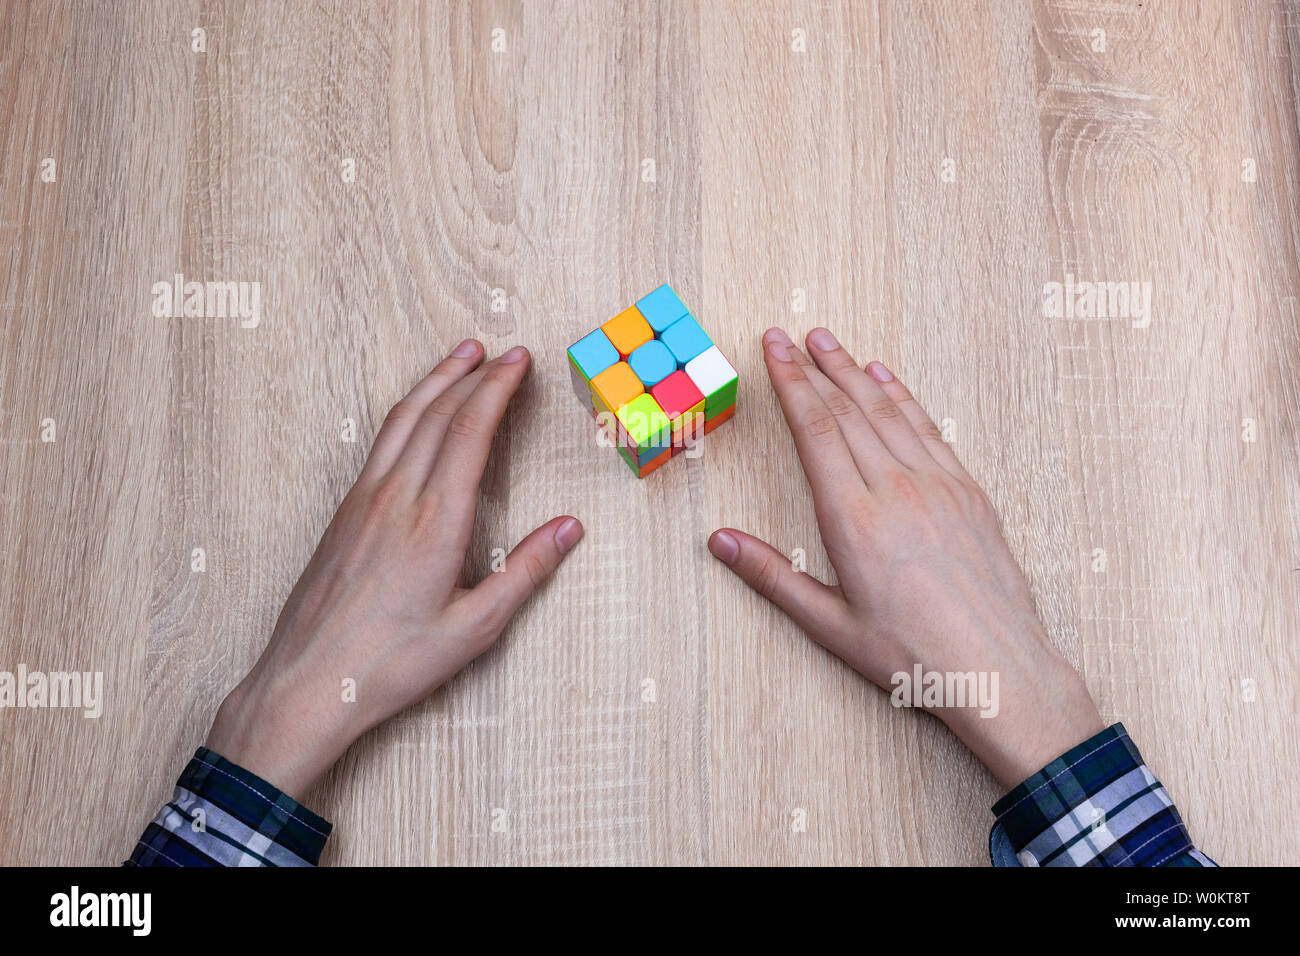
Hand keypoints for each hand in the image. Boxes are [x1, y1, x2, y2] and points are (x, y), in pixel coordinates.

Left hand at [205, 341, 583, 800]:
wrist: (307, 683)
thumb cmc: (391, 665)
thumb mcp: (474, 629)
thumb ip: (525, 573)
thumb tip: (568, 528)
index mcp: (435, 520)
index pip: (471, 431)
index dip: (498, 389)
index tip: (518, 362)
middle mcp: (396, 498)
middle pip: (437, 413)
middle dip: (473, 374)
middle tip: (502, 351)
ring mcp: (363, 501)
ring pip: (403, 420)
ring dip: (435, 382)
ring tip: (460, 357)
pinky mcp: (343, 514)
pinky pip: (380, 443)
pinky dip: (407, 412)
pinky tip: (416, 413)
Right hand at [708, 327, 1102, 788]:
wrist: (999, 668)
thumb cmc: (913, 654)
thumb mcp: (830, 623)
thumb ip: (772, 576)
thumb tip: (719, 541)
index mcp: (855, 519)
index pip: (816, 430)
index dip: (791, 384)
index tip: (774, 350)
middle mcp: (897, 489)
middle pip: (848, 410)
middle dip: (815, 368)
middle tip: (791, 335)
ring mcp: (938, 486)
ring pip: (889, 412)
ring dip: (855, 372)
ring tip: (831, 343)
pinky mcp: (968, 493)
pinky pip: (929, 430)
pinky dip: (904, 398)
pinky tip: (887, 379)